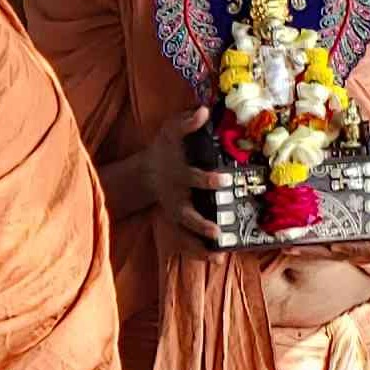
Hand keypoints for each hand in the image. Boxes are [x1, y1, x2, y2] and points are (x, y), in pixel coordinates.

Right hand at [146, 104, 233, 246]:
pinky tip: (219, 259)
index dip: (207, 179)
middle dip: (200, 223)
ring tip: (219, 250)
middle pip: (185, 214)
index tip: (224, 180)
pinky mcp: (179, 222)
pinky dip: (199, 252)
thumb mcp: (170, 130)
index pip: (191, 176)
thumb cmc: (165, 148)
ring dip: (200, 243)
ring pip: (185, 232)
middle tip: (217, 231)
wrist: (145, 172)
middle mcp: (176, 197)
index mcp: (177, 174)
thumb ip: (186, 122)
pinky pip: (186, 241)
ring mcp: (176, 212)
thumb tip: (205, 110)